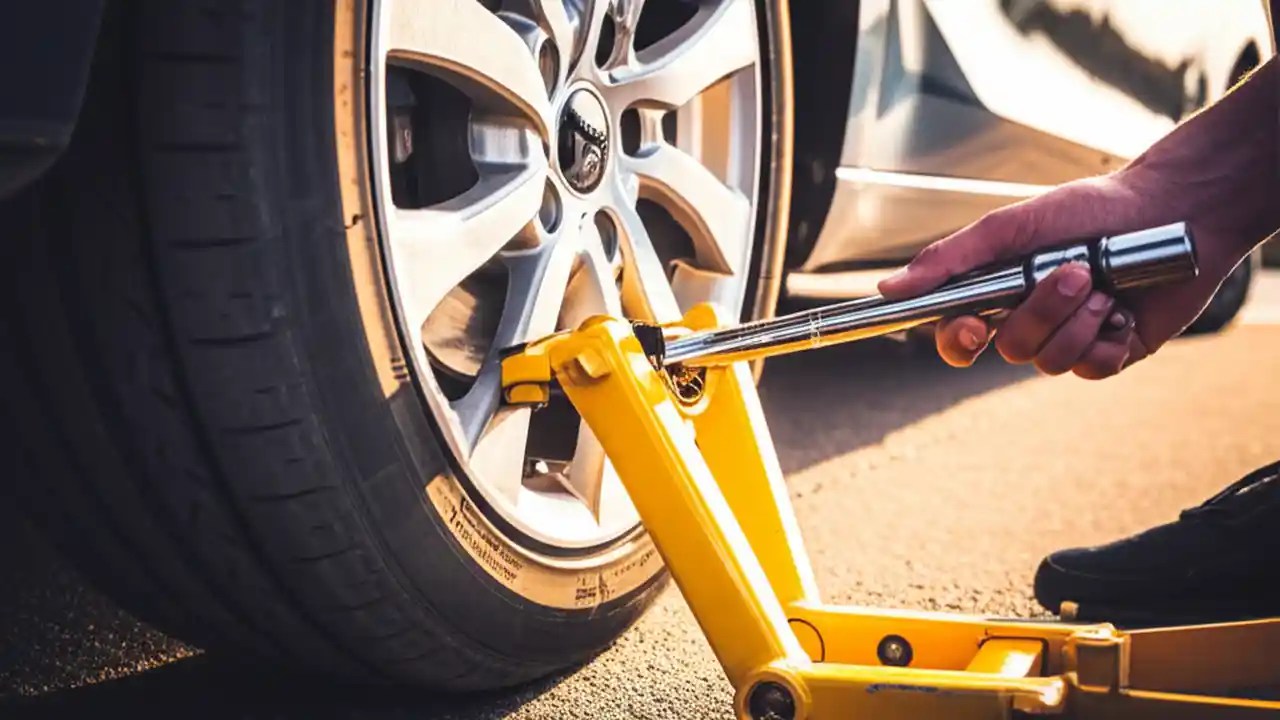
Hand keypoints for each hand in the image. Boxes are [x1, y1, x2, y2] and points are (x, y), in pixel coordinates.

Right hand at [878, 167, 1257, 377]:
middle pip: (1008, 349)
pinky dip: (1105, 337)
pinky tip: (1122, 306)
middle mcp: (1029, 319)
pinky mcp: (1109, 352)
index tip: (972, 328)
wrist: (1172, 210)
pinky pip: (1090, 368)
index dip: (957, 341)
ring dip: (1077, 319)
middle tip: (1070, 273)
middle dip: (1039, 313)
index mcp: (998, 291)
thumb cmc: (1091, 209)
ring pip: (1048, 361)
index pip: (956, 336)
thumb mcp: (1009, 226)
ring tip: (1102, 281)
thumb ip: (950, 260)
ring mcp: (1069, 338)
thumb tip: (889, 288)